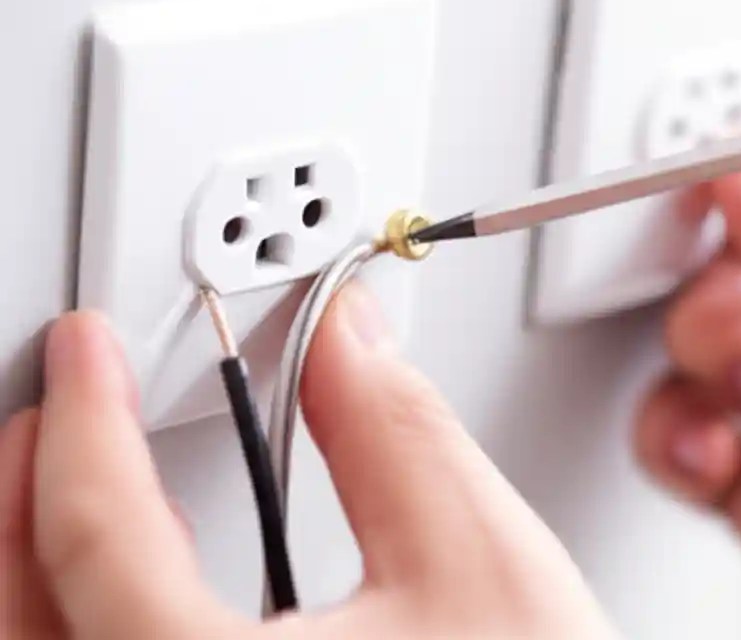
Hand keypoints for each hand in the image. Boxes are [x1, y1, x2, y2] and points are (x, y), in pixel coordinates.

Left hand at [0, 287, 612, 638]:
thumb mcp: (480, 568)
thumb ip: (396, 435)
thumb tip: (349, 344)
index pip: (93, 534)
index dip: (86, 418)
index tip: (90, 354)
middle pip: (16, 619)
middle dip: (20, 500)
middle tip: (57, 418)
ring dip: (31, 578)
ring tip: (71, 499)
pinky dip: (78, 638)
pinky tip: (129, 608)